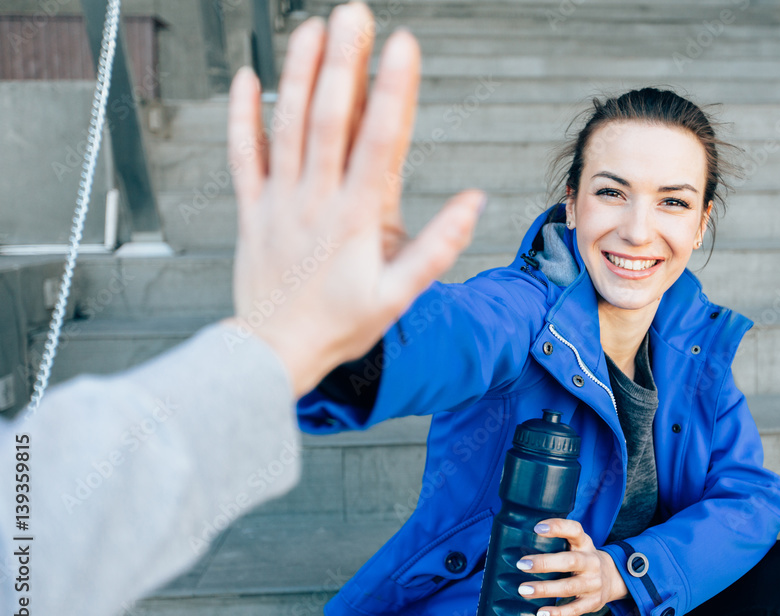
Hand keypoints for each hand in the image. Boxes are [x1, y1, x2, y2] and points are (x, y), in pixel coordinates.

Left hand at [223, 2, 484, 397]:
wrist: (273, 353)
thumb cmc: (337, 327)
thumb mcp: (398, 296)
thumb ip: (437, 247)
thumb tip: (472, 204)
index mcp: (354, 219)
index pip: (378, 142)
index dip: (392, 90)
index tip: (402, 49)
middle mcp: (314, 200)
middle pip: (329, 119)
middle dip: (345, 62)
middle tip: (356, 16)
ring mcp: (278, 201)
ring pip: (286, 126)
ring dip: (300, 75)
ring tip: (313, 30)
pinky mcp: (252, 209)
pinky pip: (243, 155)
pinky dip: (242, 116)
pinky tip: (248, 80)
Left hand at [516, 519, 628, 615]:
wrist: (612, 578)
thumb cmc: (582, 559)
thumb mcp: (576, 545)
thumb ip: (556, 542)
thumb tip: (517, 542)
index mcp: (585, 543)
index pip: (575, 530)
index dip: (558, 527)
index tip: (537, 528)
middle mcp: (591, 562)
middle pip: (570, 561)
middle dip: (545, 563)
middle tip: (521, 564)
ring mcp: (594, 583)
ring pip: (569, 587)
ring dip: (545, 589)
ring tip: (524, 590)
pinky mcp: (593, 602)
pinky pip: (574, 609)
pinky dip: (557, 613)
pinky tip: (540, 613)